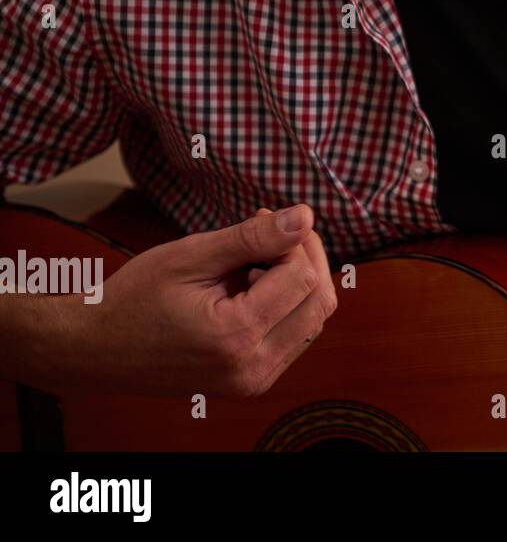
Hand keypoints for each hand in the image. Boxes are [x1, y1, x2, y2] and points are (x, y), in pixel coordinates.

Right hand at [55, 203, 337, 398]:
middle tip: (269, 232)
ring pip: (313, 319)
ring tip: (255, 261)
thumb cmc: (134, 298)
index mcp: (236, 336)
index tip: (262, 220)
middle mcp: (253, 368)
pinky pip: (295, 336)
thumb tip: (304, 216)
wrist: (95, 349)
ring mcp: (254, 381)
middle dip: (305, 258)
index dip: (293, 241)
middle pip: (319, 301)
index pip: (303, 277)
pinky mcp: (252, 382)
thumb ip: (253, 238)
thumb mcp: (191, 256)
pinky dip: (287, 305)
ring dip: (298, 282)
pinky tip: (254, 287)